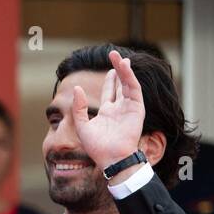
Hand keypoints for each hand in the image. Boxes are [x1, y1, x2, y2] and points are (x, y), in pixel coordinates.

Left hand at [72, 49, 145, 174]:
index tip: (108, 67)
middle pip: (121, 84)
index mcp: (108, 112)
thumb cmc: (96, 147)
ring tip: (119, 58)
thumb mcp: (82, 125)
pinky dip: (130, 78)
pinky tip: (124, 68)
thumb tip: (76, 88)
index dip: (110, 78)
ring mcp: (129, 108)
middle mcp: (120, 108)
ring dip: (124, 70)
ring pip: (128, 84)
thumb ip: (79, 107)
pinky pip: (134, 90)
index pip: (110, 91)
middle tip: (115, 55)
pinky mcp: (137, 109)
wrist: (110, 158)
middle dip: (118, 70)